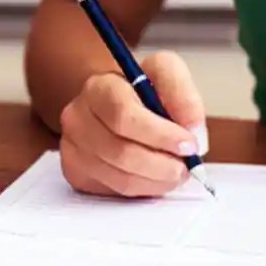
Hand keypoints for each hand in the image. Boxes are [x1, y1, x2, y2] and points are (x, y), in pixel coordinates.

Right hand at [59, 51, 208, 197]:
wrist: (116, 104)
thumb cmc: (141, 91)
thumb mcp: (166, 75)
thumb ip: (183, 95)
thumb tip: (192, 130)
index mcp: (99, 87)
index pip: (124, 115)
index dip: (160, 135)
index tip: (188, 144)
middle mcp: (78, 116)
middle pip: (121, 151)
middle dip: (162, 163)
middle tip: (187, 165)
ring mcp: (73, 147)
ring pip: (120, 177)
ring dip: (157, 179)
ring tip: (177, 171)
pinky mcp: (76, 172)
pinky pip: (115, 191)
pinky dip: (145, 188)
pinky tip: (156, 176)